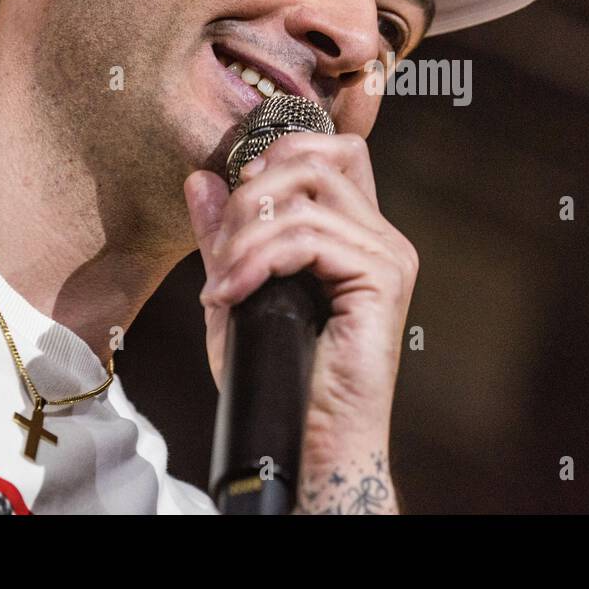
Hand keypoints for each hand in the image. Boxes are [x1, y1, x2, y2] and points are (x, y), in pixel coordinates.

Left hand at [184, 132, 417, 510]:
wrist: (311, 438)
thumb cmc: (278, 375)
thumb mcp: (237, 291)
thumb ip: (224, 236)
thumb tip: (201, 179)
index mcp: (356, 232)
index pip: (332, 150)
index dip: (279, 155)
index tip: (236, 201)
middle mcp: (380, 235)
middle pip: (315, 159)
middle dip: (253, 193)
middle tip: (222, 248)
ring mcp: (387, 254)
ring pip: (305, 198)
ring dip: (246, 237)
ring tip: (222, 283)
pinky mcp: (382, 278)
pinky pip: (309, 239)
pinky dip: (257, 261)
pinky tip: (232, 294)